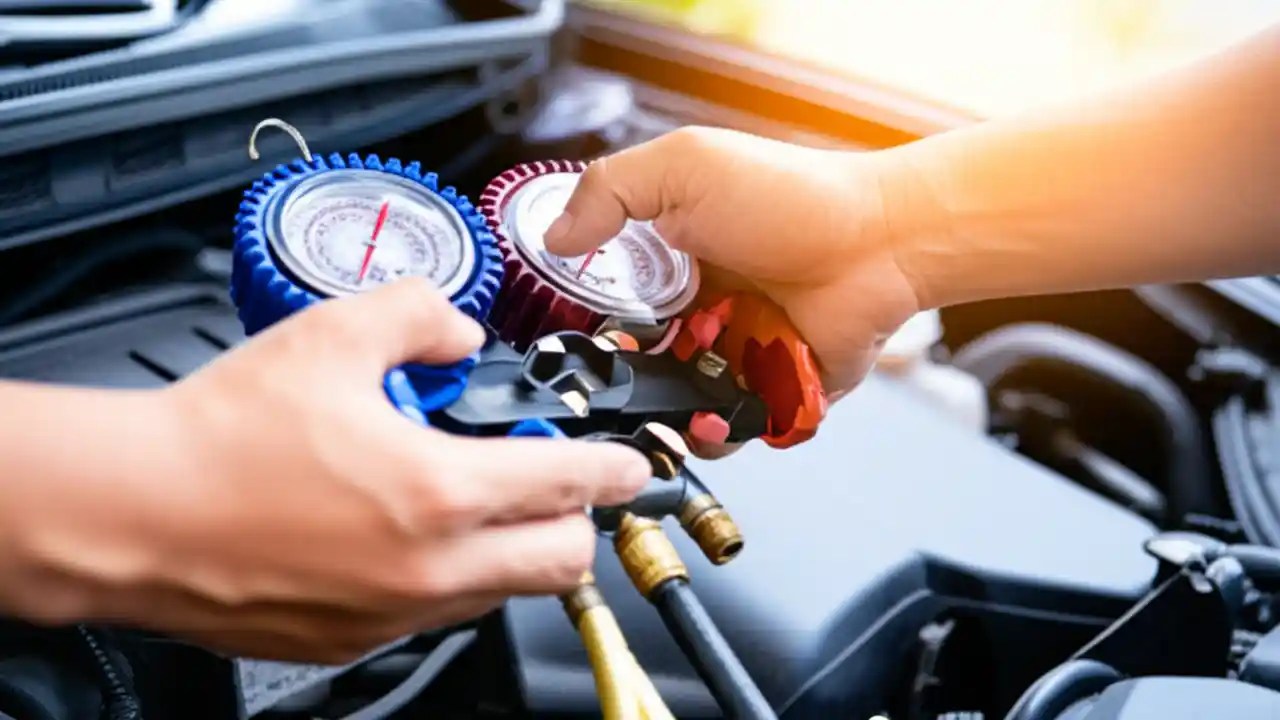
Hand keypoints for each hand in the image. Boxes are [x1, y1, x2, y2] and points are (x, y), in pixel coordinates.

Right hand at [1, 280, 649, 662]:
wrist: (132, 511)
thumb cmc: (219, 437)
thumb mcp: (333, 335)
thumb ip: (420, 316)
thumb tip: (457, 328)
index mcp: (439, 493)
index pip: (570, 488)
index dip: (616, 472)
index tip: (630, 467)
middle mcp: (428, 570)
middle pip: (560, 564)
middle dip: (574, 522)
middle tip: (554, 483)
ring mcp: (392, 615)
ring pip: (499, 592)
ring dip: (508, 549)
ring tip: (465, 498)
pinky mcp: (353, 640)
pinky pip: (434, 613)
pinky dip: (445, 575)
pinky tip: (401, 532)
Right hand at [545, 126, 924, 401]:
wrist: (879, 240)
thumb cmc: (793, 197)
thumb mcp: (684, 166)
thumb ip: (609, 190)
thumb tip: (556, 237)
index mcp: (670, 258)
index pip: (605, 302)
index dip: (584, 323)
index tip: (574, 337)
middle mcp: (698, 310)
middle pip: (635, 363)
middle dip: (622, 378)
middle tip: (623, 375)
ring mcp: (734, 354)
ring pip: (675, 405)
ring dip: (665, 413)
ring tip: (673, 402)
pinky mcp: (771, 391)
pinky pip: (730, 430)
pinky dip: (716, 435)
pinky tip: (712, 419)